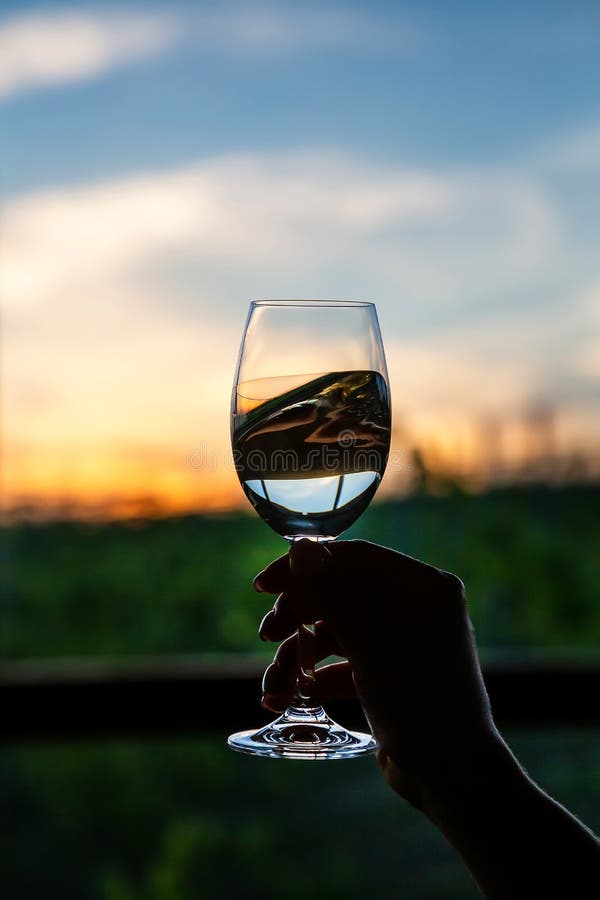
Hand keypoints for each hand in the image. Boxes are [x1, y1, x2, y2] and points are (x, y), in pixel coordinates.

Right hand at [254, 539, 499, 811]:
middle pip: (339, 595)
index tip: (264, 585)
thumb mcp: (368, 639)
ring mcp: (400, 643)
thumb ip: (331, 589)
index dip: (306, 566)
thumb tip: (299, 545)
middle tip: (268, 634)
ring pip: (335, 634)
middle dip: (298, 616)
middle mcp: (413, 608)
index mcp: (422, 586)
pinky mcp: (388, 676)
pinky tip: (293, 697)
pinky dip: (317, 677)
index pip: (354, 558)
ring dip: (300, 656)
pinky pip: (343, 664)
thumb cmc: (417, 696)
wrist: (451, 773)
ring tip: (274, 688)